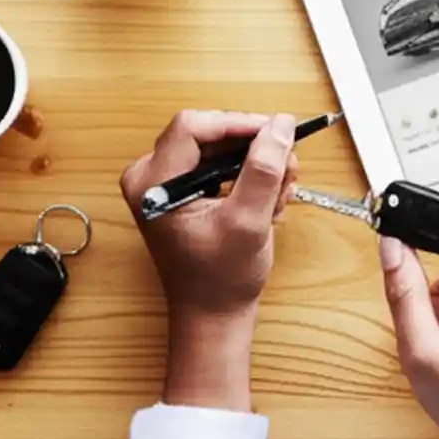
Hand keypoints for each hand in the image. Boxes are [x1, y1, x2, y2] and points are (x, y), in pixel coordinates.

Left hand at [120, 110, 297, 409]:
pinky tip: (267, 202)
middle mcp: (152, 177)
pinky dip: (248, 177)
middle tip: (287, 168)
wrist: (211, 314)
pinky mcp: (182, 190)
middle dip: (254, 149)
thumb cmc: (220, 281)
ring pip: (219, 148)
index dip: (239, 124)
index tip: (275, 132)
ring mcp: (166, 183)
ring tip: (280, 196)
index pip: (194, 126)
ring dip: (256, 165)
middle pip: (209, 134)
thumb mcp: (248, 222)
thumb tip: (280, 126)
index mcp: (153, 183)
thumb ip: (264, 170)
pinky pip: (219, 165)